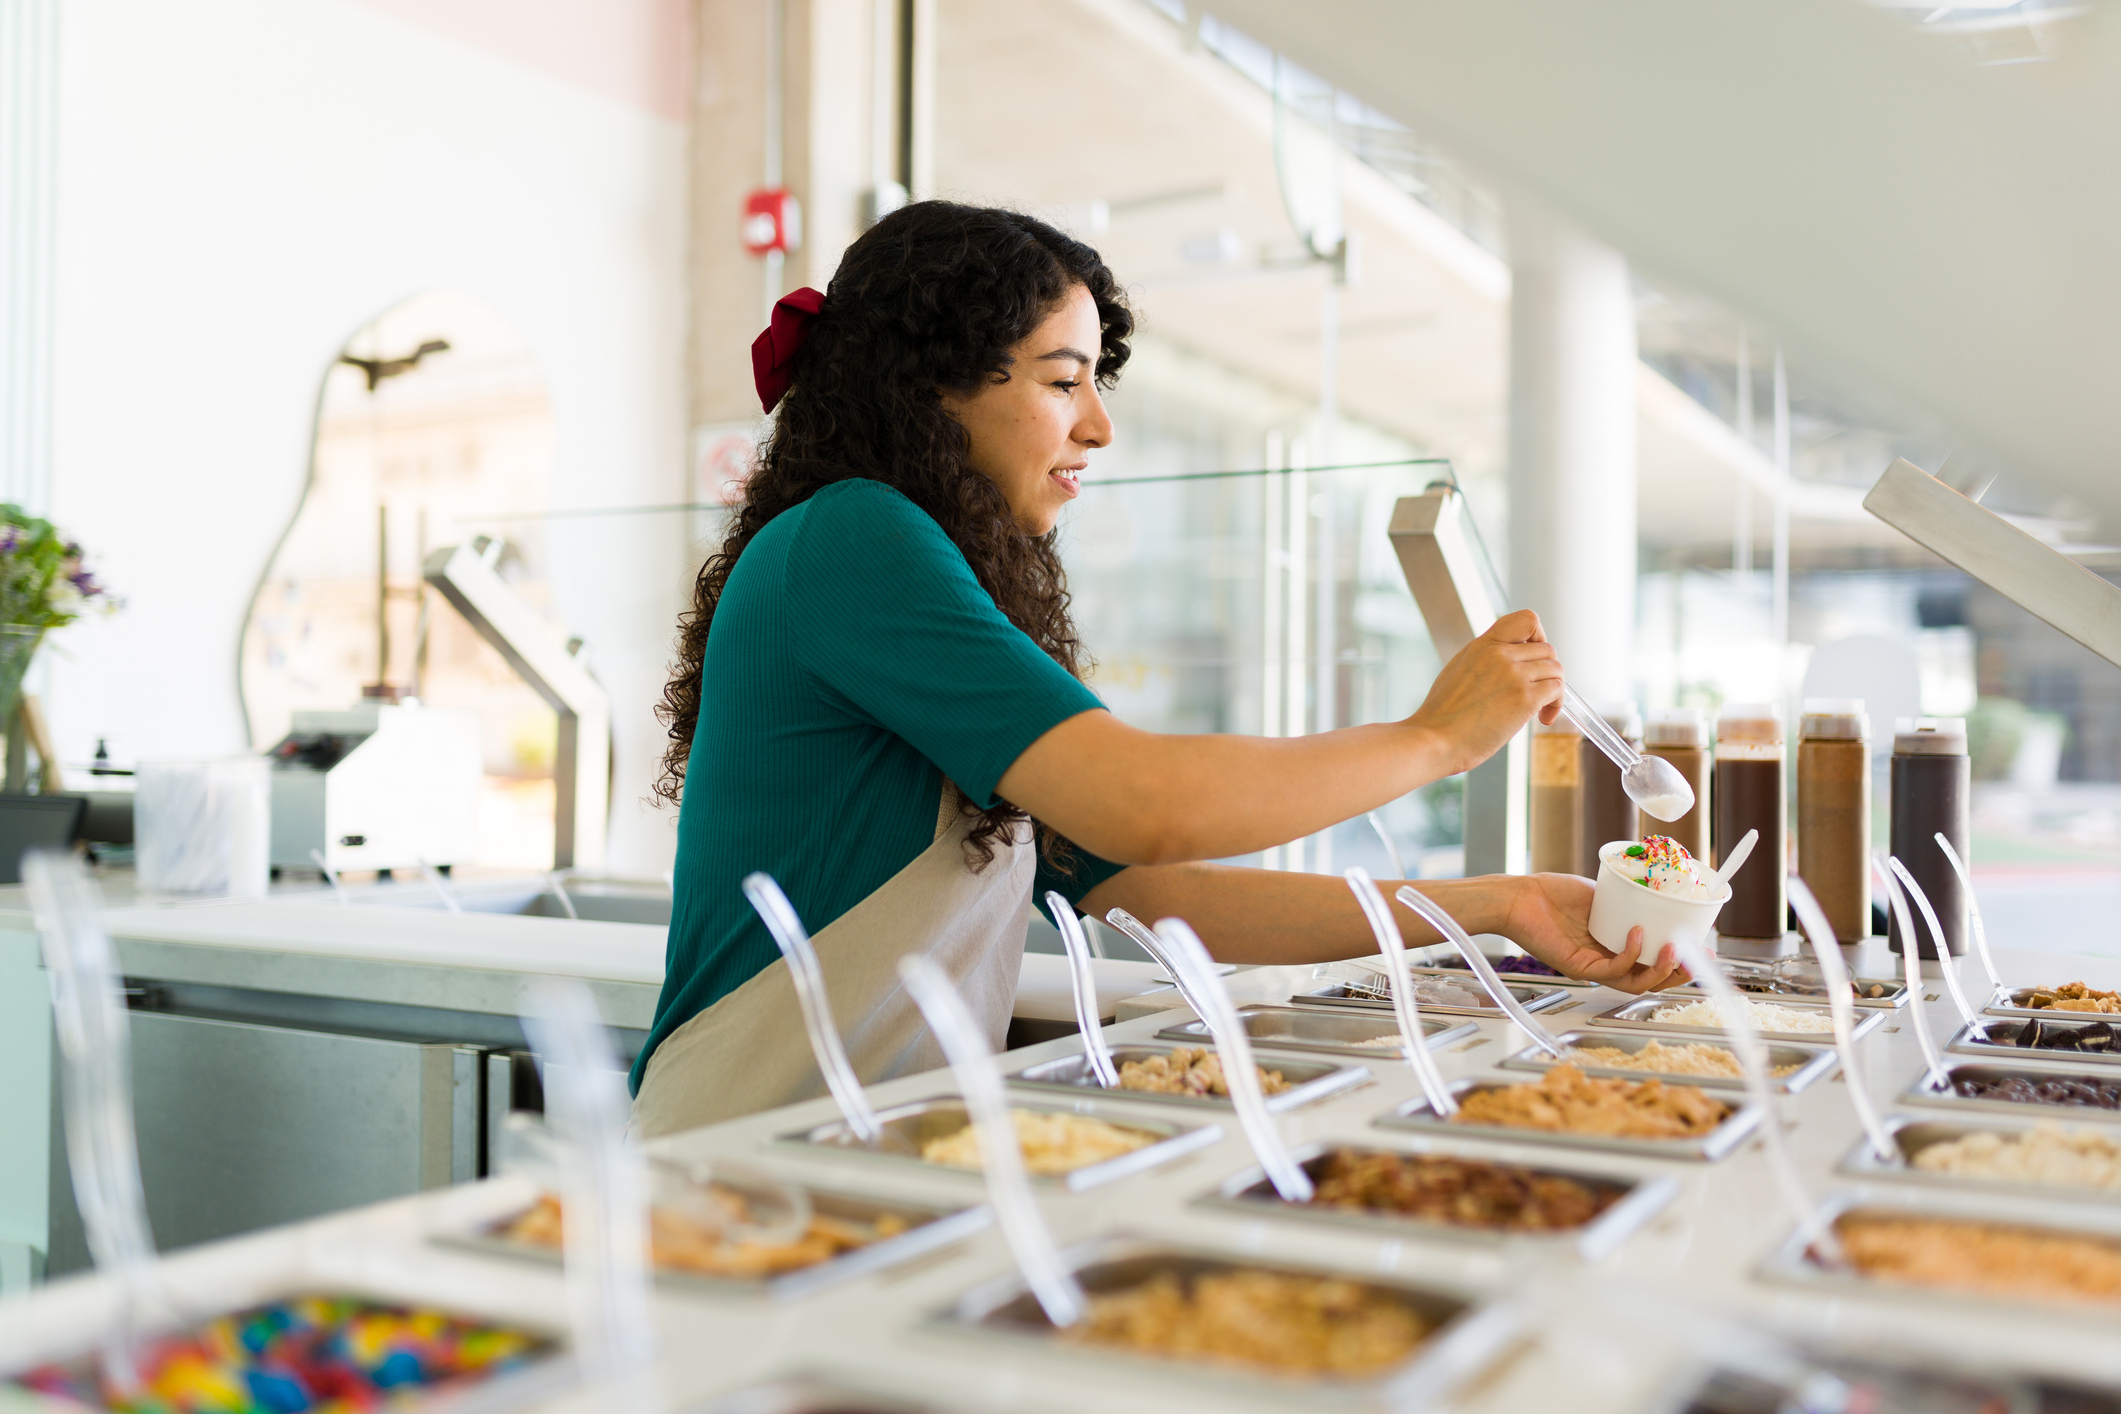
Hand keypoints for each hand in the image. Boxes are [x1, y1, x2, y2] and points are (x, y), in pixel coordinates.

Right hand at [1406, 610, 1564, 775]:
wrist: (1434, 740)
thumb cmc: (1443, 715)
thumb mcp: (1459, 670)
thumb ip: (1486, 658)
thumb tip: (1511, 660)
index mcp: (1483, 645)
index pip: (1527, 619)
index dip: (1539, 636)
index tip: (1533, 657)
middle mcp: (1500, 654)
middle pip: (1548, 650)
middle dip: (1547, 671)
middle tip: (1537, 692)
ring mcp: (1514, 675)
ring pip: (1556, 669)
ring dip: (1553, 689)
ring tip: (1541, 708)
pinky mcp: (1524, 698)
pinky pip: (1557, 690)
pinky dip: (1556, 705)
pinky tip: (1543, 718)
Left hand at [1493, 873, 1688, 993]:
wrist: (1520, 896)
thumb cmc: (1554, 894)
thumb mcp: (1603, 893)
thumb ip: (1630, 897)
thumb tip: (1661, 888)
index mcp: (1616, 947)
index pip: (1654, 963)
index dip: (1680, 961)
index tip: (1704, 950)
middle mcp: (1607, 962)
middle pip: (1651, 981)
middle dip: (1679, 974)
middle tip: (1699, 960)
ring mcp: (1593, 967)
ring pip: (1635, 983)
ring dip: (1660, 971)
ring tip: (1675, 949)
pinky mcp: (1578, 967)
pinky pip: (1612, 969)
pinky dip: (1629, 953)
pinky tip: (1636, 933)